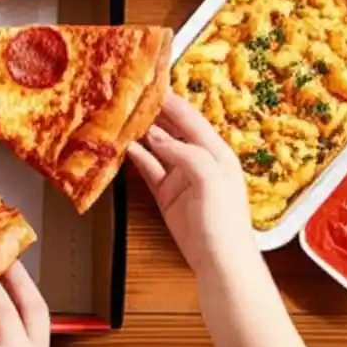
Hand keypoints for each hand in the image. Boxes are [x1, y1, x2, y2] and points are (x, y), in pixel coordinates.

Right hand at [127, 94, 257, 276]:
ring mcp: (181, 177)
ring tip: (121, 117)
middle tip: (130, 97)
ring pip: (157, 147)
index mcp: (216, 152)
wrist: (220, 262)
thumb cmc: (224, 222)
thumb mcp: (210, 178)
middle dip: (153, 113)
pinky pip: (149, 168)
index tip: (150, 83)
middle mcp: (199, 160)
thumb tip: (156, 137)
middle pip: (172, 129)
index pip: (190, 118)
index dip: (171, 100)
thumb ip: (185, 153)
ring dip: (141, 133)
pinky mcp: (166, 194)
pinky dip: (136, 157)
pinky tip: (123, 146)